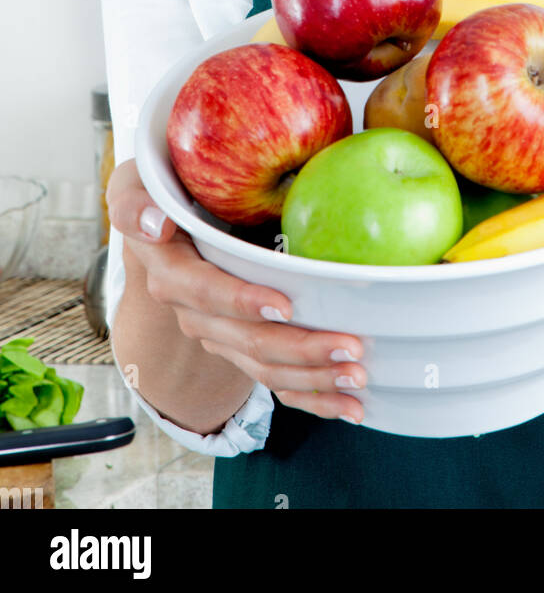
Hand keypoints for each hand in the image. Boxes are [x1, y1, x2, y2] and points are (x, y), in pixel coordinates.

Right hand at [107, 158, 366, 422]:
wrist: (163, 223)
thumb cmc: (163, 190)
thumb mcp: (138, 185)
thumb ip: (136, 202)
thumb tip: (155, 225)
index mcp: (171, 271)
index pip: (206, 291)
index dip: (242, 302)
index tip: (284, 306)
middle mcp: (192, 312)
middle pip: (247, 340)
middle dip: (300, 348)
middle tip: (349, 345)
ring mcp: (219, 334)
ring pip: (264, 367)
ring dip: (313, 378)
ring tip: (356, 376)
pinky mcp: (241, 347)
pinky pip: (275, 380)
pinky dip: (313, 397)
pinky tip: (349, 407)